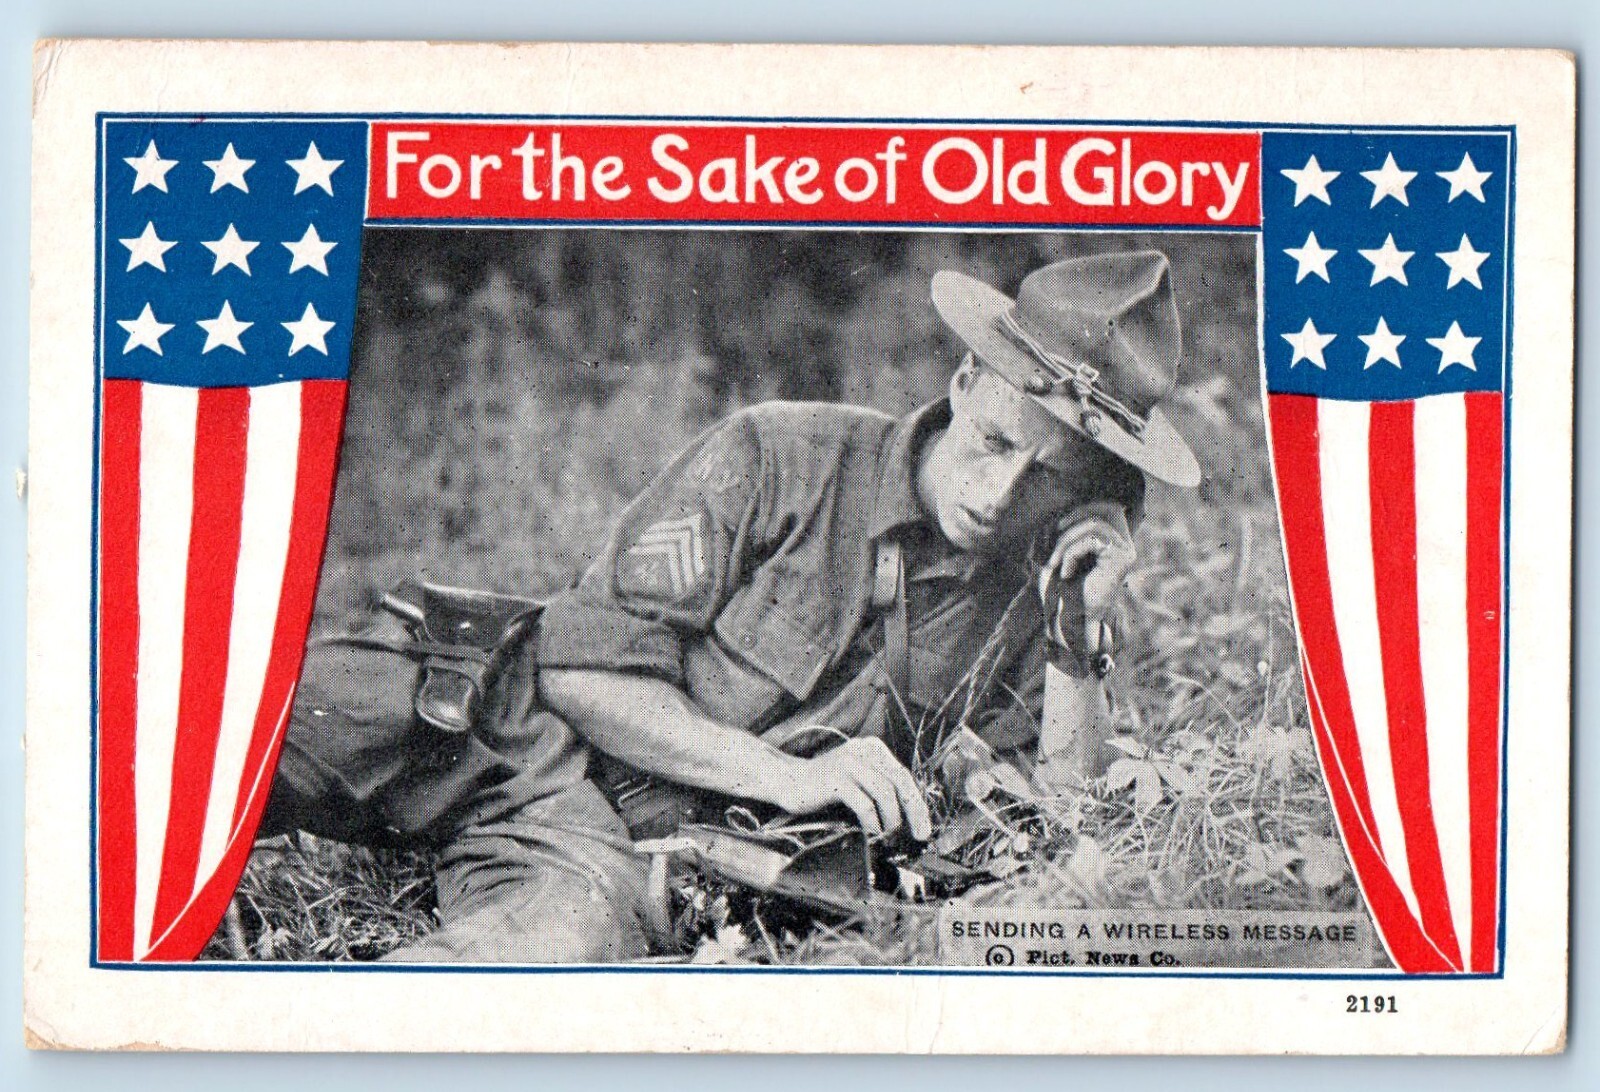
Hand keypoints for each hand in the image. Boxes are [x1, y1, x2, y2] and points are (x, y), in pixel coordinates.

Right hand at [778, 736, 931, 840]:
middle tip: (920, 835)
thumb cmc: (825, 787)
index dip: (917, 803)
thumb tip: (909, 817)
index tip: (923, 827)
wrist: (788, 781)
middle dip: (913, 812)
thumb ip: (880, 787)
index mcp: (873, 748)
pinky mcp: (836, 779)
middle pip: (899, 782)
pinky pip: (864, 804)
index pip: (904, 776)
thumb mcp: (857, 779)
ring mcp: (849, 763)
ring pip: (884, 794)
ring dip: (891, 820)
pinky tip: (872, 834)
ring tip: (889, 837)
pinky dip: (872, 823)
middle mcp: (863, 750)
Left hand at [1040, 501, 1136, 653]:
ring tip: (1056, 564)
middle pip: (1094, 515)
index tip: (1057, 526)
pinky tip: (1066, 573)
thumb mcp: (1058, 554)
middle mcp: (1123, 545)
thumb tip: (1059, 511)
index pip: (1101, 509)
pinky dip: (1072, 554)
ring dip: (1067, 543)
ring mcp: (1125, 551)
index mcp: (1110, 543)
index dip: (1079, 510)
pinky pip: (1092, 540)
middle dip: (1066, 531)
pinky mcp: (1122, 558)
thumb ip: (1064, 532)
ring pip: (1093, 525)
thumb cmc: (1063, 590)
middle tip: (1050, 556)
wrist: (1071, 619)